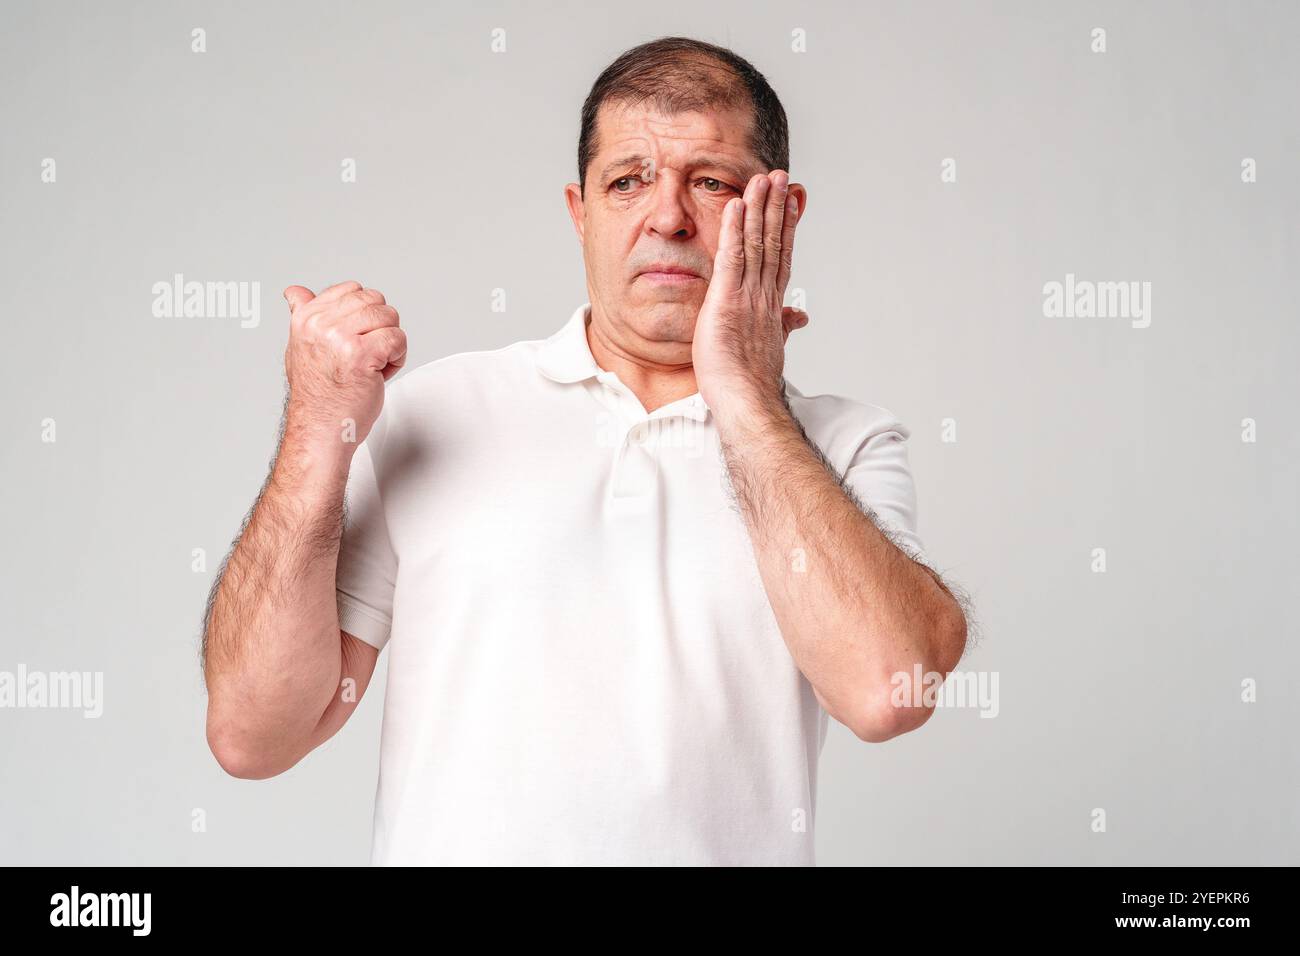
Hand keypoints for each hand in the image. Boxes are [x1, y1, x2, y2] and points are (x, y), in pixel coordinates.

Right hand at [281, 280, 405, 455]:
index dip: (364, 314)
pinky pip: (397, 339)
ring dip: (389, 342)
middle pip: (374, 301)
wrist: (320, 428)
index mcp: (306, 317)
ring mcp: (341, 338)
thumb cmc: (316, 393)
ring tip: (373, 364)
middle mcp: (321, 325)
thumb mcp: (299, 345)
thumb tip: (295, 292)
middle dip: (380, 326)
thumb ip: (302, 314)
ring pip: (389, 317)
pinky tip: (380, 373)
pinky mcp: (363, 354)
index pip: (352, 289)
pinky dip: (397, 358)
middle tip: (368, 353)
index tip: (356, 337)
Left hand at [692, 170, 804, 413]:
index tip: (793, 201)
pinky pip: (731, 258)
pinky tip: (736, 206)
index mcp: (771, 306)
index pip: (782, 258)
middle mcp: (764, 296)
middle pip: (773, 243)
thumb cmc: (752, 383)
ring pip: (756, 244)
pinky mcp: (726, 301)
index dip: (788, 227)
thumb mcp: (772, 349)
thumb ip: (784, 327)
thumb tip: (799, 318)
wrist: (746, 402)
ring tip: (763, 179)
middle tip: (781, 177)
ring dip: (759, 209)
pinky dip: (734, 231)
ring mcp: (747, 297)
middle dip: (777, 208)